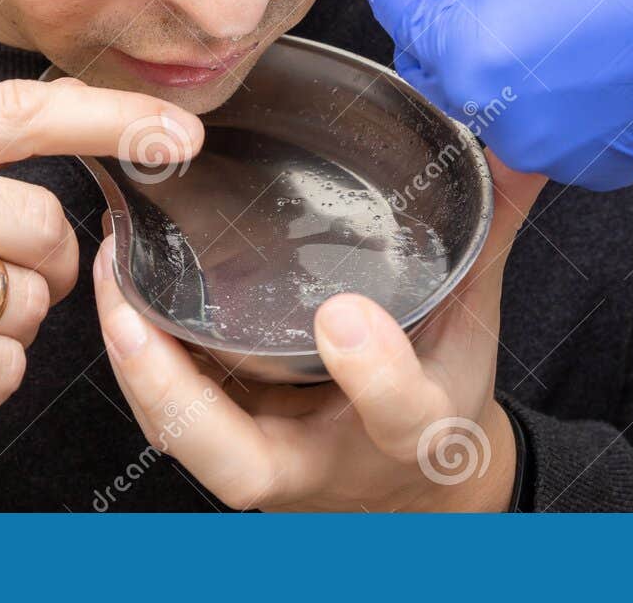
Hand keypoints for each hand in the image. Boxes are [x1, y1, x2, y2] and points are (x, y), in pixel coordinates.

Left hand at [93, 155, 545, 511]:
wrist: (414, 492)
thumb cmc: (441, 395)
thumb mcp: (476, 320)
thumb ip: (490, 230)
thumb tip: (522, 139)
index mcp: (413, 432)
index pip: (397, 415)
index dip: (373, 373)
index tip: (346, 314)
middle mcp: (326, 463)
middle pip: (244, 460)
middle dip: (180, 390)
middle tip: (136, 310)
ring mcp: (267, 464)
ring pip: (186, 437)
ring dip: (136, 365)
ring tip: (110, 271)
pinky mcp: (226, 451)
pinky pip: (170, 418)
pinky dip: (134, 361)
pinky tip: (115, 289)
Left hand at [335, 0, 632, 188]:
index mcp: (468, 57)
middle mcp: (499, 122)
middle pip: (430, 52)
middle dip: (441, 0)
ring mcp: (548, 151)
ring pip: (483, 87)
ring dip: (491, 38)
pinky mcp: (592, 163)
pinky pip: (537, 116)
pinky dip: (542, 77)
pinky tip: (582, 30)